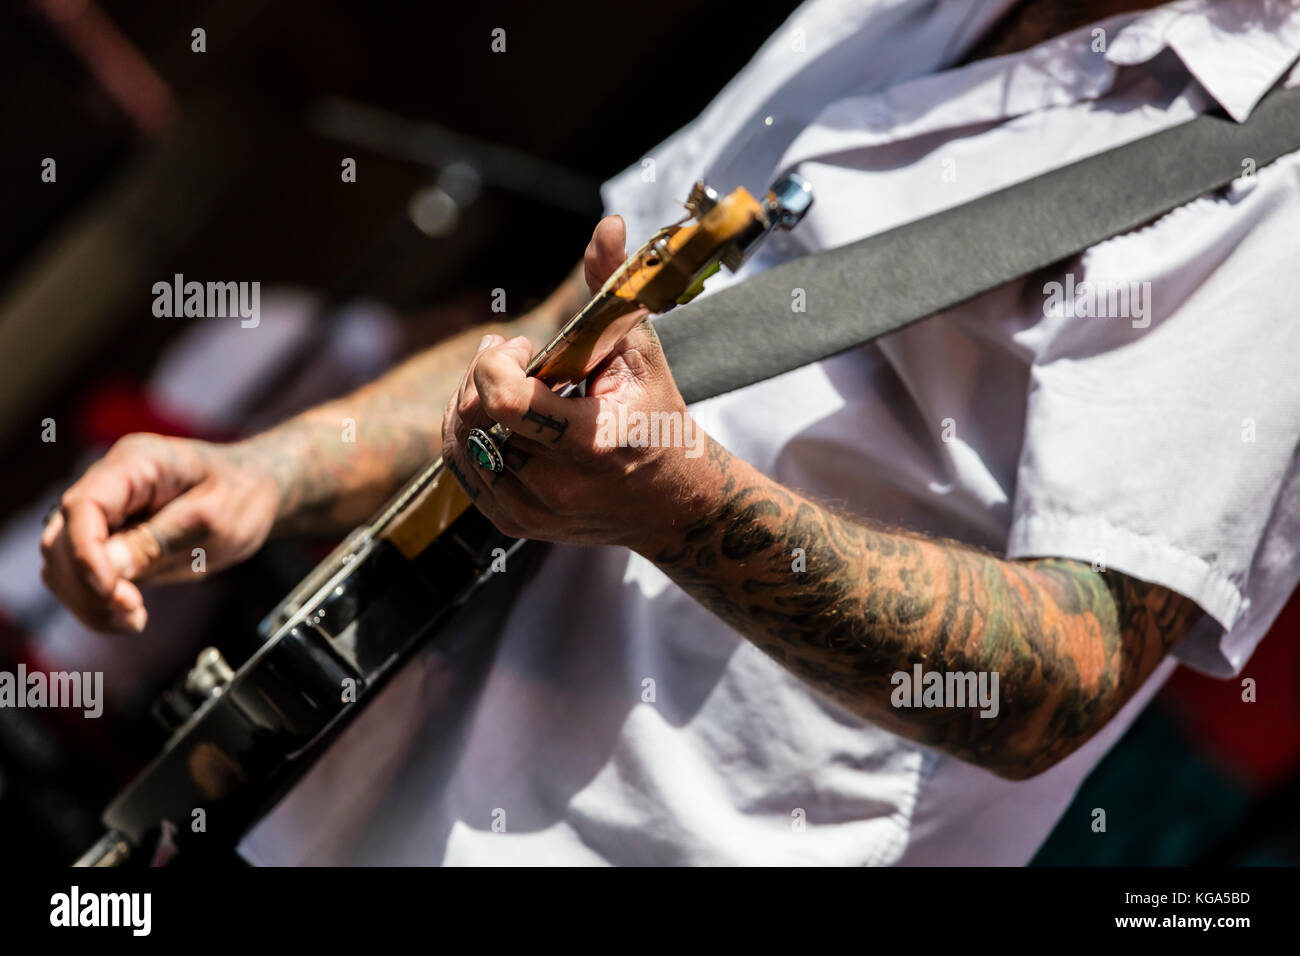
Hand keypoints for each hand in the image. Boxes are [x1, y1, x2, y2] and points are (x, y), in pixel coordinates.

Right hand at [40, 434, 280, 632]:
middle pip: (62, 539)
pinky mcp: (107, 542)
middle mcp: (109, 485)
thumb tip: (106, 570)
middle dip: (88, 584)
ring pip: (62, 564)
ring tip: (134, 618)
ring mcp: (105, 514)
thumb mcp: (214, 520)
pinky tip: (129, 617)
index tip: (112, 591)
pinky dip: (96, 604)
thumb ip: (159, 541)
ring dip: (88, 600)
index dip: (86, 553)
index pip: (84, 506)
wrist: (255, 491)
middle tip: (132, 611)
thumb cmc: (242, 494)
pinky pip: (81, 577)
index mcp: (136, 463)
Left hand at [440, 215, 714, 555]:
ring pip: (461, 444)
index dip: (496, 360)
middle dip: (483, 376)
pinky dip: (471, 436)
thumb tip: (607, 226)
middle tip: (513, 357)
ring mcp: (533, 511)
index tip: (524, 347)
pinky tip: (498, 418)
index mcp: (591, 441)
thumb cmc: (658, 417)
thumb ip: (611, 289)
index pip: (501, 398)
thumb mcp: (642, 350)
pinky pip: (464, 470)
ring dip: (471, 404)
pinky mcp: (516, 524)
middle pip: (475, 417)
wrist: (673, 501)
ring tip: (505, 385)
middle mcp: (557, 484)